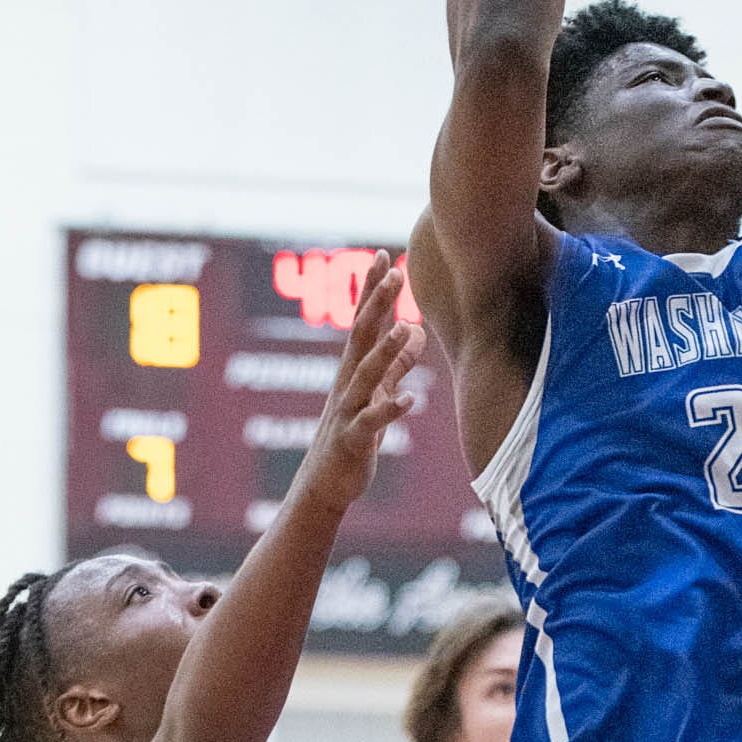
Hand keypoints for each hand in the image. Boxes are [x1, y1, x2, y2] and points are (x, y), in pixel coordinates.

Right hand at [296, 255, 422, 519]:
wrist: (324, 485)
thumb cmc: (352, 438)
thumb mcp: (377, 395)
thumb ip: (396, 365)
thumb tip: (416, 332)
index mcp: (354, 371)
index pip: (362, 322)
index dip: (372, 290)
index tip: (383, 255)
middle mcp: (348, 384)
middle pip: (360, 336)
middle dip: (376, 304)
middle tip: (393, 272)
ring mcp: (348, 411)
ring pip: (366, 375)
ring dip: (385, 351)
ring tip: (405, 327)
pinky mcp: (353, 440)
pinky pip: (372, 424)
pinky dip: (390, 411)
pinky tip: (410, 400)